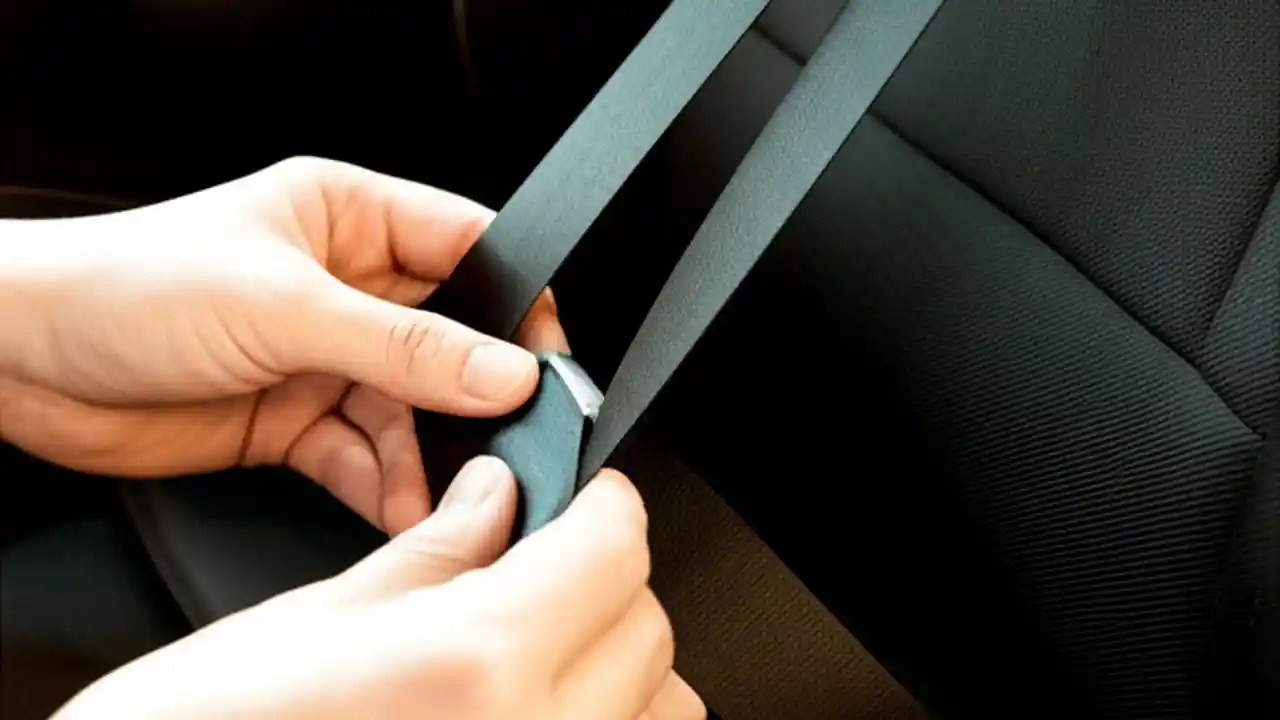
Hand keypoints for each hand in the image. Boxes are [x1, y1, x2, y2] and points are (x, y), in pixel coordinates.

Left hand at [0, 158, 567, 533]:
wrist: (21, 359)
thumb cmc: (126, 284)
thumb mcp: (283, 305)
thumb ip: (402, 345)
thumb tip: (502, 370)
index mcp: (350, 217)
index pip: (470, 248)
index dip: (517, 301)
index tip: (543, 360)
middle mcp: (347, 285)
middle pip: (450, 341)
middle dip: (474, 396)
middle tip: (500, 441)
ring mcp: (323, 355)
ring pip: (412, 410)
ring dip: (432, 454)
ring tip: (446, 491)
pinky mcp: (296, 418)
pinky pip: (365, 455)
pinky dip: (387, 485)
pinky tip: (399, 503)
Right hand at [53, 459, 705, 719]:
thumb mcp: (313, 622)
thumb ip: (434, 555)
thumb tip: (495, 498)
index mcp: (474, 661)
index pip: (615, 549)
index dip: (603, 506)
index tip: (585, 499)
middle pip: (647, 626)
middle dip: (604, 580)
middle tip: (542, 570)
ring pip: (660, 708)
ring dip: (617, 665)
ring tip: (537, 654)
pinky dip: (602, 719)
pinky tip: (530, 707)